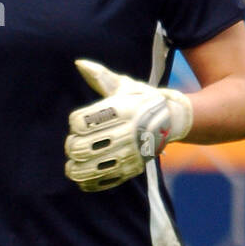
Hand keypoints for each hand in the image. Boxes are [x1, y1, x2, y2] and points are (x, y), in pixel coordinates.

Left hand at [65, 59, 192, 191]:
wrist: (172, 121)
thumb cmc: (142, 100)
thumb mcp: (125, 86)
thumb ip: (100, 77)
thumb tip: (79, 63)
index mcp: (121, 110)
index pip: (81, 122)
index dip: (75, 123)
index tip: (79, 122)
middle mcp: (125, 132)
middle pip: (81, 147)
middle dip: (72, 147)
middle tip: (73, 145)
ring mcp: (130, 152)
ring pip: (91, 167)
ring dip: (76, 169)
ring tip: (72, 166)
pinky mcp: (132, 168)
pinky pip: (104, 181)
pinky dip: (89, 182)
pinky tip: (83, 178)